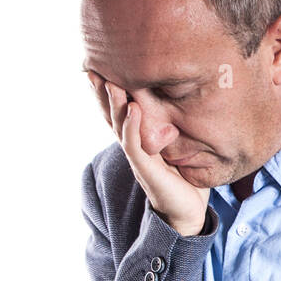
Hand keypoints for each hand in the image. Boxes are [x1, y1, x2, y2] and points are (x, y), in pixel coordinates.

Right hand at [85, 69, 210, 236]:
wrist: (188, 211)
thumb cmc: (184, 178)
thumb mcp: (178, 146)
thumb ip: (172, 127)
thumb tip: (182, 99)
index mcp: (139, 141)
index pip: (119, 113)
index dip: (108, 94)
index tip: (100, 69)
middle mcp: (133, 148)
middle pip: (112, 117)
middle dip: (102, 95)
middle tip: (92, 70)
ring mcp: (138, 158)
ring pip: (120, 127)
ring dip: (115, 105)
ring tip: (111, 83)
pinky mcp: (147, 169)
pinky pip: (135, 144)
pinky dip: (132, 126)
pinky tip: (133, 108)